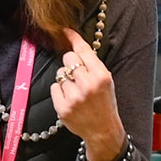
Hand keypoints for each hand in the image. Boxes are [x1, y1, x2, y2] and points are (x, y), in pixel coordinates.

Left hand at [53, 28, 123, 160]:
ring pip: (60, 73)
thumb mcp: (106, 81)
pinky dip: (60, 91)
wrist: (103, 130)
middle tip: (77, 74)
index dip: (73, 38)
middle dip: (71, 63)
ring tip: (76, 90)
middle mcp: (88, 85)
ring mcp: (74, 97)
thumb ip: (92, 65)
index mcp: (101, 76)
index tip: (65, 30)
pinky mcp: (63, 107)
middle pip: (68, 58)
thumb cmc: (104, 103)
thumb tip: (74, 44)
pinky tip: (70, 99)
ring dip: (66, 79)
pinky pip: (54, 87)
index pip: (83, 50)